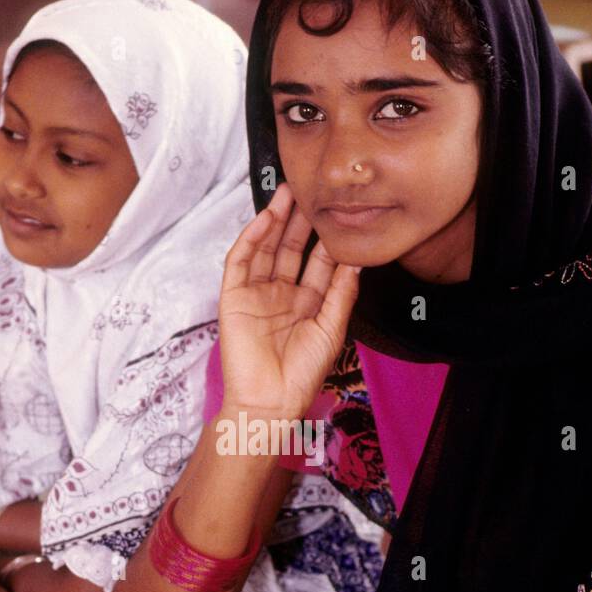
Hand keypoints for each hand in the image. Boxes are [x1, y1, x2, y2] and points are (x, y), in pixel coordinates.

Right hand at [218, 183, 359, 419]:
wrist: (270, 401)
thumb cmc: (302, 375)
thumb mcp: (332, 329)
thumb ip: (342, 292)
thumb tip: (357, 259)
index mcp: (308, 304)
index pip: (319, 262)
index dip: (328, 238)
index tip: (341, 212)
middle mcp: (282, 295)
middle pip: (291, 248)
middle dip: (301, 220)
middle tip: (312, 190)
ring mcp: (257, 294)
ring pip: (266, 248)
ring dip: (276, 220)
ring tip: (289, 192)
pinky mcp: (234, 297)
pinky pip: (241, 261)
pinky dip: (252, 238)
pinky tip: (266, 219)